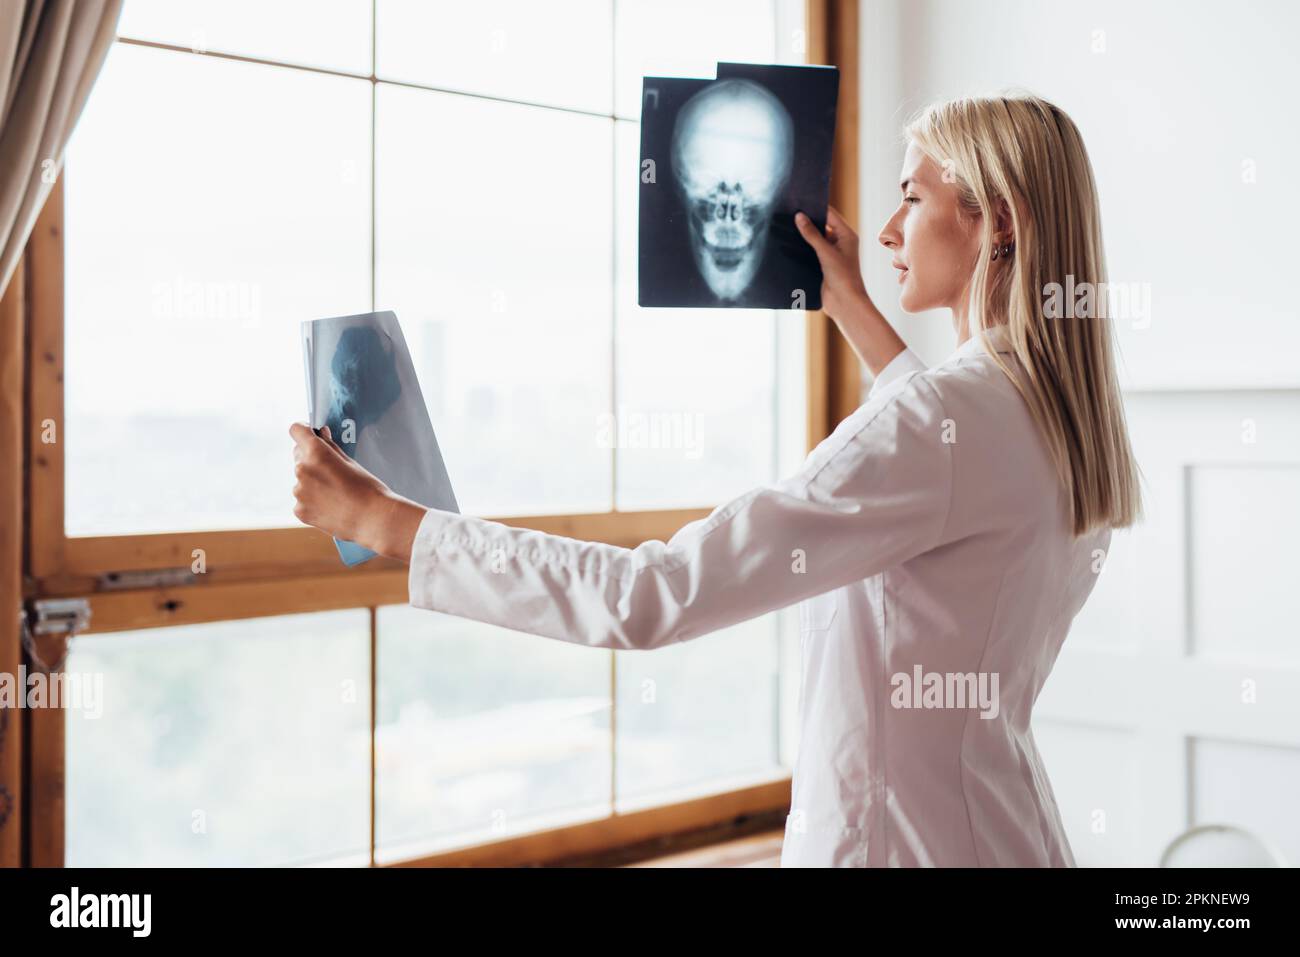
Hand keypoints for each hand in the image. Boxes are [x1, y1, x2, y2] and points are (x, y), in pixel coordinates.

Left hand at [289, 422, 426, 562]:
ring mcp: (299, 492)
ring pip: (301, 480)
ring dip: (312, 482)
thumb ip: (330, 447)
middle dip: (311, 459)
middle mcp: (302, 470)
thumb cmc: (368, 489)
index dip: (304, 432)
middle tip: (332, 471)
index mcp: (316, 453)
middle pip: (298, 455)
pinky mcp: (300, 510)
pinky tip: (331, 506)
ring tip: (335, 494)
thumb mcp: (351, 462)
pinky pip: (302, 500)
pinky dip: (312, 501)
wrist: (374, 520)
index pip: (296, 430)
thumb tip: (320, 435)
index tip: (310, 436)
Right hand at [794, 205, 871, 322]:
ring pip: (814, 240)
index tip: (799, 201)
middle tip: (788, 212)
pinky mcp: (822, 265)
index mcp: (846, 235)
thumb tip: (799, 216)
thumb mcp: (826, 253)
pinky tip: (786, 245)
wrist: (845, 304)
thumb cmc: (843, 277)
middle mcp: (840, 242)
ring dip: (802, 236)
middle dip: (806, 221)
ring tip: (784, 227)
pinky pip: (810, 252)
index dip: (815, 207)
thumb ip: (812, 234)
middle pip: (821, 226)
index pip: (830, 214)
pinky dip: (800, 249)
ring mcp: (831, 254)